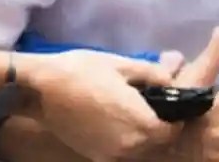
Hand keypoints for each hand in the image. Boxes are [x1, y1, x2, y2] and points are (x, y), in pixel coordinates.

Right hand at [21, 48, 176, 160]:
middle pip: (157, 143)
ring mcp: (110, 155)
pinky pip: (120, 152)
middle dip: (160, 127)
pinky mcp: (94, 156)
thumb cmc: (84, 71)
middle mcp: (129, 147)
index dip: (176, 117)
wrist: (42, 88)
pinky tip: (115, 122)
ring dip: (143, 136)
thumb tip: (172, 79)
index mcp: (141, 124)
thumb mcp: (123, 65)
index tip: (170, 102)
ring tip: (133, 113)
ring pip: (139, 150)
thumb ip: (153, 74)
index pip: (173, 131)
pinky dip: (124, 141)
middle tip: (153, 105)